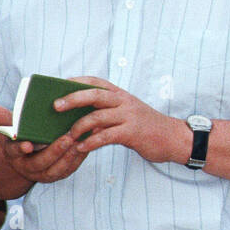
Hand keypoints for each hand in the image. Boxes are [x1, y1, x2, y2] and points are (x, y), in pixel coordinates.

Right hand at [0, 105, 88, 184]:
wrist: (29, 153)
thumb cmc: (20, 135)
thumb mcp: (10, 127)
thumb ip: (5, 119)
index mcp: (13, 154)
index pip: (15, 151)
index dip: (20, 148)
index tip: (27, 145)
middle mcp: (28, 167)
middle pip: (40, 162)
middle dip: (54, 151)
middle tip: (66, 138)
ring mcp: (44, 173)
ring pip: (57, 169)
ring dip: (69, 156)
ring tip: (79, 141)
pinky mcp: (59, 173)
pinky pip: (70, 168)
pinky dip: (79, 157)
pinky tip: (87, 144)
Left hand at [58, 77, 187, 163]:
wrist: (174, 138)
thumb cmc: (147, 127)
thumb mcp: (129, 114)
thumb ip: (108, 113)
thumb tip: (81, 118)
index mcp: (122, 95)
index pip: (97, 82)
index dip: (77, 81)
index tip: (60, 83)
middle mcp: (125, 102)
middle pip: (94, 95)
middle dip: (72, 99)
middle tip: (55, 106)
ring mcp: (129, 116)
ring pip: (98, 116)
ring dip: (79, 126)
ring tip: (69, 136)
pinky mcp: (132, 133)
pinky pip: (106, 136)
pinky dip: (91, 142)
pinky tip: (82, 147)